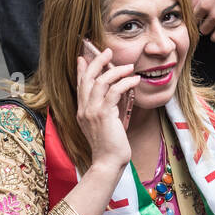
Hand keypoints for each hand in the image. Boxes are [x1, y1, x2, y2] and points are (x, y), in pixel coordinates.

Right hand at [75, 47, 139, 171]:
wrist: (108, 163)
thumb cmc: (110, 146)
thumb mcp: (107, 123)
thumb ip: (109, 107)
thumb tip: (119, 92)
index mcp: (82, 111)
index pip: (80, 85)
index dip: (82, 70)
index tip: (83, 57)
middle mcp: (84, 109)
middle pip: (87, 78)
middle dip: (97, 61)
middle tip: (107, 51)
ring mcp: (92, 112)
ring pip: (100, 81)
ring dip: (115, 70)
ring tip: (129, 66)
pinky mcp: (103, 115)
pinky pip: (114, 91)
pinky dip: (125, 83)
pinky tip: (134, 80)